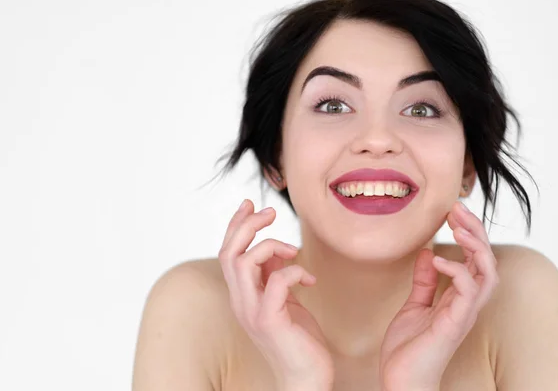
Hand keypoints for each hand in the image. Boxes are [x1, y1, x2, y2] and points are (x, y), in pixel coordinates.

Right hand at [218, 199, 333, 389]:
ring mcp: (252, 312)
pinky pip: (275, 282)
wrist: (306, 377)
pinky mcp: (269, 321)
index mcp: (242, 294)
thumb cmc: (298, 338)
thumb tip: (278, 249)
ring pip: (242, 263)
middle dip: (247, 225)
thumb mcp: (284, 299)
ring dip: (269, 245)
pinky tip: (309, 281)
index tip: (251, 205)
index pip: (228, 253)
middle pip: (229, 252)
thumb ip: (274, 275)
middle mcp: (240, 302)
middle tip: (270, 212)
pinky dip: (293, 271)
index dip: (236, 226)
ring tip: (294, 249)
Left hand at [379, 201, 498, 390]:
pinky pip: (468, 291)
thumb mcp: (414, 305)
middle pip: (487, 259)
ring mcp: (463, 313)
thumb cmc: (409, 347)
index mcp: (459, 297)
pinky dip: (457, 270)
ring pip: (488, 272)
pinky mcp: (455, 323)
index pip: (475, 258)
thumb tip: (427, 252)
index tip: (452, 212)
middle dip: (476, 230)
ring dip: (476, 245)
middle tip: (457, 208)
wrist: (400, 380)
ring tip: (458, 227)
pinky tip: (438, 259)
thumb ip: (424, 281)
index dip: (469, 232)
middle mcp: (467, 303)